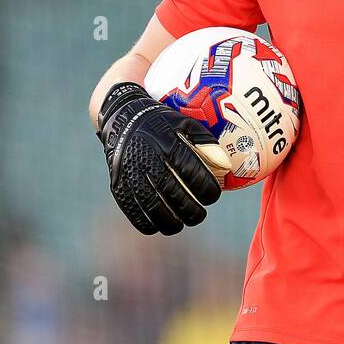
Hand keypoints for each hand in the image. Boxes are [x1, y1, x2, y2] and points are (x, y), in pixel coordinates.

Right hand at [96, 82, 230, 234]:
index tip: (213, 196)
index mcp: (166, 142)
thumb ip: (206, 142)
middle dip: (190, 210)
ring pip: (152, 206)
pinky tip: (161, 225)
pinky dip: (148, 223)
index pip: (191, 170)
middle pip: (172, 192)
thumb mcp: (185, 123)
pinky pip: (132, 210)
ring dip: (171, 221)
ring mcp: (129, 173)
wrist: (123, 119)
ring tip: (183, 223)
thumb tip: (226, 166)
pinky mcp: (118, 184)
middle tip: (200, 215)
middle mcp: (147, 158)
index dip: (205, 188)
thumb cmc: (161, 123)